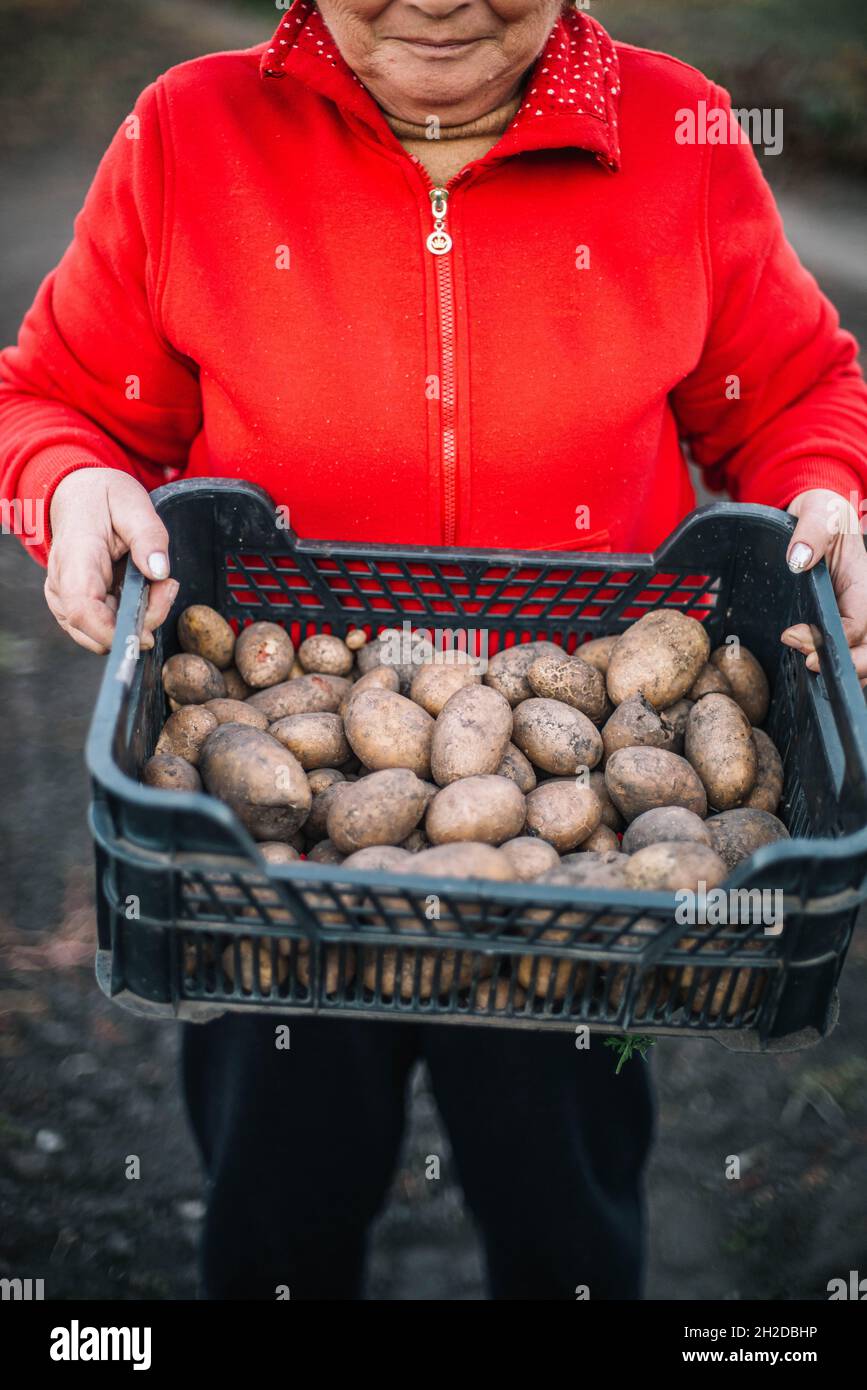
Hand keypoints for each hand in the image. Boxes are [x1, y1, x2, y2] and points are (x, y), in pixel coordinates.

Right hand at [46, 467, 177, 653]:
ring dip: (139, 618)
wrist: (78, 495)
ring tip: (158, 583)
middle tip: (167, 585)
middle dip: (140, 621)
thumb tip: (159, 572)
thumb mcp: (132, 503)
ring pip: (102, 636)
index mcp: (74, 558)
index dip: (112, 632)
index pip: (82, 611)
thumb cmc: (103, 498)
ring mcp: (65, 600)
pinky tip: (144, 589)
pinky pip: (105, 628)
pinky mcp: (75, 608)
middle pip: (97, 631)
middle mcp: (61, 586)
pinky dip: (130, 615)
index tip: (146, 634)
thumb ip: (148, 536)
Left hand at [781, 488, 866, 684]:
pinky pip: (851, 650)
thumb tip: (799, 559)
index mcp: (864, 583)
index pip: (859, 623)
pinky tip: (813, 666)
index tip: (793, 637)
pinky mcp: (843, 623)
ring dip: (844, 670)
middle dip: (847, 665)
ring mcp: (856, 615)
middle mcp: (864, 603)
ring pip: (865, 655)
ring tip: (808, 670)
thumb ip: (811, 532)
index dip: (832, 638)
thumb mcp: (819, 512)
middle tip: (808, 665)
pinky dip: (839, 666)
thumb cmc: (823, 513)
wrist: (817, 516)